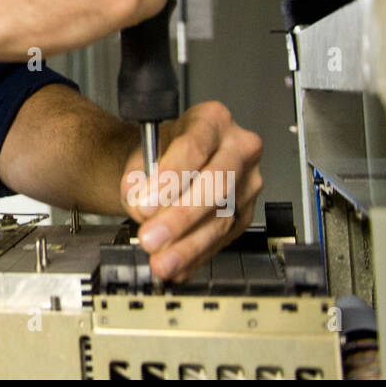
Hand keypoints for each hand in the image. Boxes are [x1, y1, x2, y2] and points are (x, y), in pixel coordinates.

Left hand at [118, 101, 263, 281]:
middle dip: (180, 217)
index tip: (146, 202)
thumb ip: (137, 175)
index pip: (194, 148)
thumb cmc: (161, 149)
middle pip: (216, 184)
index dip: (170, 177)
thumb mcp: (142, 151)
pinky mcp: (246, 212)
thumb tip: (140, 203)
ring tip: (162, 261)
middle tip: (151, 236)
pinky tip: (179, 266)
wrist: (170, 160)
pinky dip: (197, 255)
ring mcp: (247, 182)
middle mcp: (238, 147)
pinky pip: (224, 238)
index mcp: (212, 120)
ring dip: (189, 245)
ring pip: (222, 217)